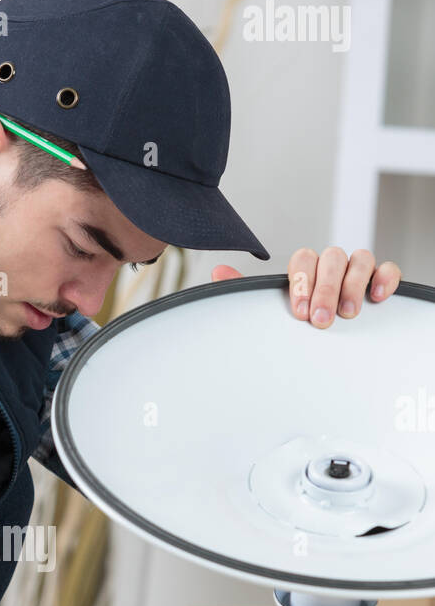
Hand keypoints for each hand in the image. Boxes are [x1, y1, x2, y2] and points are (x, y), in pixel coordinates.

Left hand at [212, 247, 400, 326]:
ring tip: (347, 314)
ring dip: (353, 285)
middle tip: (320, 320)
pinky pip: (387, 269)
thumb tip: (218, 272)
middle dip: (325, 289)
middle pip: (331, 258)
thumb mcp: (270, 311)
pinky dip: (384, 278)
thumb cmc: (295, 324)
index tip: (299, 311)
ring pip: (359, 258)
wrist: (322, 347)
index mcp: (304, 270)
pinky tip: (376, 297)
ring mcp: (356, 271)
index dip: (302, 282)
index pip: (303, 259)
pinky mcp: (380, 281)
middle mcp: (330, 266)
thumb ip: (248, 291)